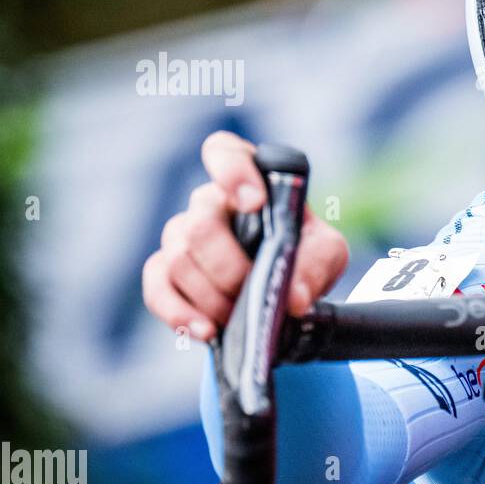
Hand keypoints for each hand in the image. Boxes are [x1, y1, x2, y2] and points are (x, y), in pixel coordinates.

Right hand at [142, 131, 347, 340]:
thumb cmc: (306, 255)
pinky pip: (157, 289)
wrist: (288, 290)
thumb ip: (316, 266)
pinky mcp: (166, 272)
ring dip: (211, 296)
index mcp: (249, 181)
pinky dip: (180, 313)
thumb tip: (294, 299)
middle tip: (252, 292)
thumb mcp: (327, 254)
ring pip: (179, 259)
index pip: (224, 152)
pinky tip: (207, 331)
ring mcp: (182, 235)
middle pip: (200, 224)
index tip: (256, 202)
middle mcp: (210, 202)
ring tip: (239, 318)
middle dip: (228, 267)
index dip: (232, 172)